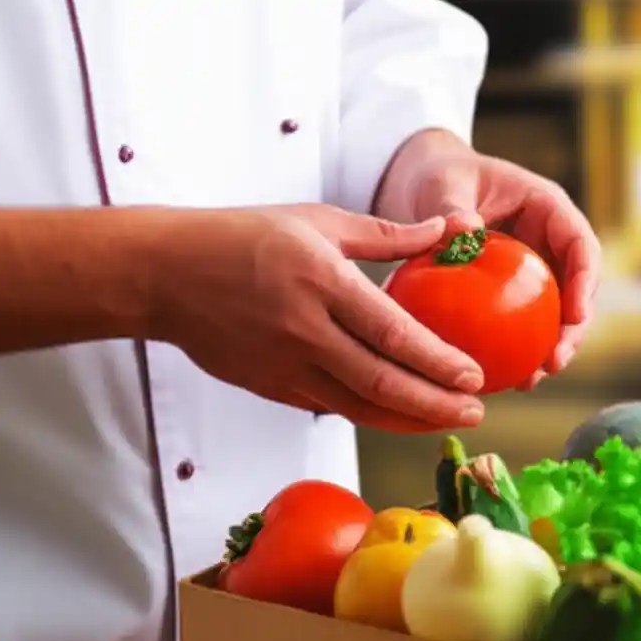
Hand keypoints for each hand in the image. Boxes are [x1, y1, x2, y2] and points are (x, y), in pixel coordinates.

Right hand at [149, 205, 484, 432]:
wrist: (163, 274)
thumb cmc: (241, 237)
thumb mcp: (317, 219)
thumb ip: (385, 234)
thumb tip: (446, 230)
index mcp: (320, 281)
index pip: (392, 333)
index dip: (437, 362)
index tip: (475, 375)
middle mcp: (305, 330)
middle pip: (382, 382)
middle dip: (435, 404)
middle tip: (476, 413)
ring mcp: (285, 365)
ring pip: (359, 407)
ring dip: (409, 420)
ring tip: (448, 421)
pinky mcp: (271, 386)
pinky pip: (331, 407)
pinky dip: (371, 415)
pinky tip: (401, 416)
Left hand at [376, 130, 600, 389]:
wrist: (424, 184)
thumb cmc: (440, 175)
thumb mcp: (444, 185)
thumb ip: (452, 207)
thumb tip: (464, 231)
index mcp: (548, 209)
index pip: (581, 246)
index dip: (585, 282)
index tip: (575, 315)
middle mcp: (549, 241)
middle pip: (577, 289)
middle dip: (573, 330)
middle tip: (553, 363)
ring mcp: (535, 268)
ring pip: (555, 313)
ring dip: (549, 348)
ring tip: (530, 380)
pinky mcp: (515, 291)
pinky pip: (524, 322)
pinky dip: (518, 349)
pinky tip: (503, 378)